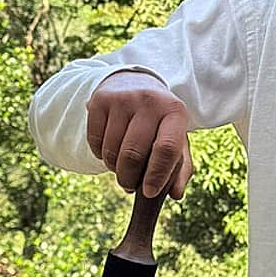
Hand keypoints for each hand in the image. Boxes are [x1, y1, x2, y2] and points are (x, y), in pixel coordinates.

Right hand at [86, 71, 193, 198]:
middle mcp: (149, 101)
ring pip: (111, 151)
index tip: (149, 193)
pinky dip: (100, 155)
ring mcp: (123, 99)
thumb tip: (175, 194)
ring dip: (114, 169)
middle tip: (130, 186)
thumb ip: (181, 168)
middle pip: (133, 154)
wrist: (135, 83)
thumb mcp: (176, 138)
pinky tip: (110, 149)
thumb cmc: (159, 121)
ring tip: (122, 166)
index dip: (157, 175)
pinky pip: (95, 141)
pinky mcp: (100, 100)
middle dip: (129, 179)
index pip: (166, 148)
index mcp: (175, 111)